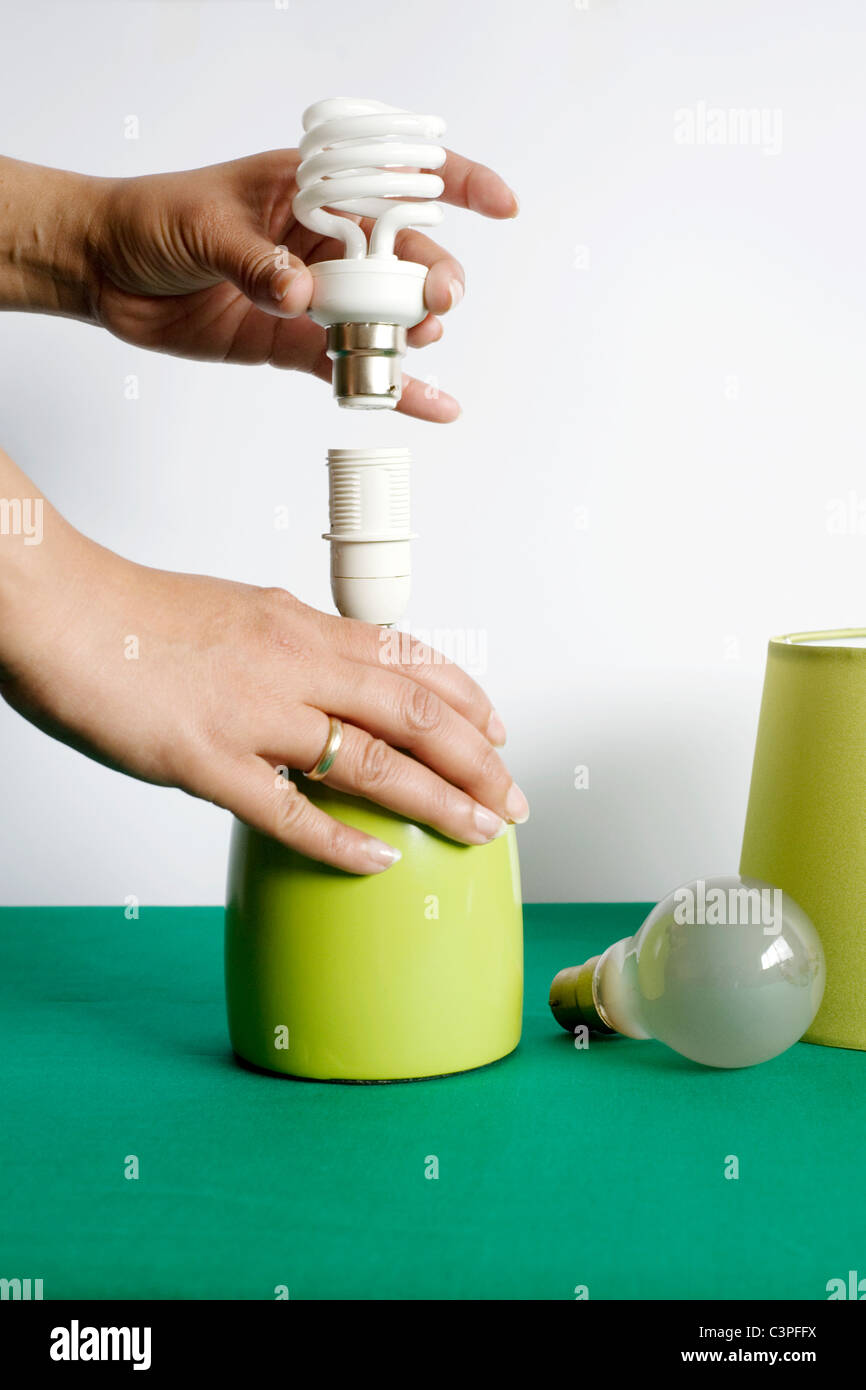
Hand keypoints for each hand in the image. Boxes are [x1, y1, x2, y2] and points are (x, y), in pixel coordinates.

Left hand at [0, 151, 517, 420]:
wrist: (104, 270)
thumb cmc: (151, 220)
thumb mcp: (204, 228)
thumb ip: (258, 264)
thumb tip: (302, 295)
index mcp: (308, 187)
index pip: (392, 176)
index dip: (453, 184)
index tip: (499, 204)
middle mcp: (320, 240)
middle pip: (399, 257)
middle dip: (429, 279)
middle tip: (434, 304)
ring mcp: (312, 293)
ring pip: (381, 314)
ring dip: (408, 330)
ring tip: (416, 342)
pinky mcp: (292, 340)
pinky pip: (350, 364)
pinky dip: (387, 385)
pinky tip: (428, 401)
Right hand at [0, 455, 528, 873]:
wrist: (56, 610)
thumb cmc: (132, 616)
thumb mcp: (234, 613)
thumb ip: (287, 649)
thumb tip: (324, 680)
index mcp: (297, 623)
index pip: (407, 660)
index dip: (465, 698)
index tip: (498, 730)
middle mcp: (290, 661)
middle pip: (414, 712)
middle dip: (476, 759)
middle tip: (511, 797)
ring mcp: (253, 712)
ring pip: (374, 759)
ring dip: (438, 800)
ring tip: (478, 830)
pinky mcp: (206, 759)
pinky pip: (289, 810)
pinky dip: (343, 841)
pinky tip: (379, 862)